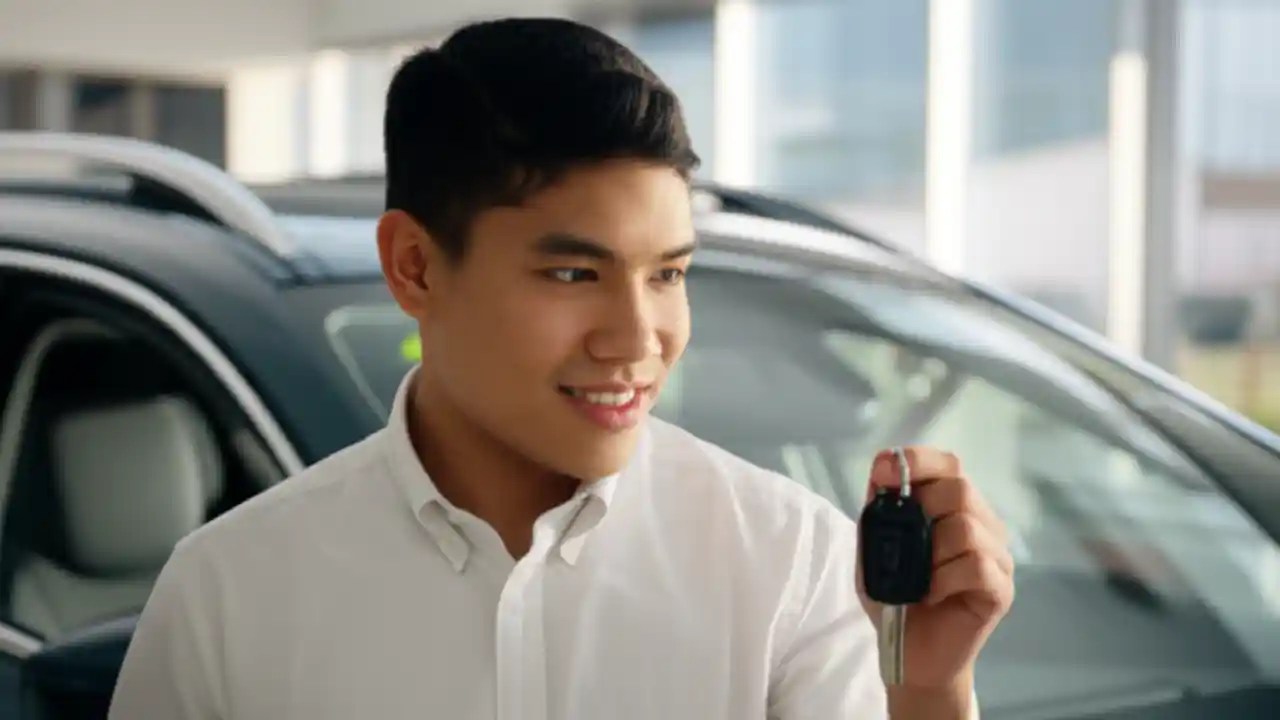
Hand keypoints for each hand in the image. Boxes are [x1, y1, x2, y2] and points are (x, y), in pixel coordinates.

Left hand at [855, 447, 1014, 692]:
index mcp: (952, 508)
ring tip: (919, 578)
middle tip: (904, 546)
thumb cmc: (895, 599)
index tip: (884, 475)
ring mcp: (997, 557)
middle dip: (922, 511)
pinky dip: (944, 578)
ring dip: (930, 553)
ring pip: (967, 527)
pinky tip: (930, 594)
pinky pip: (977, 565)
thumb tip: (882, 469)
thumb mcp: (873, 549)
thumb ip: (877, 510)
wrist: (911, 656)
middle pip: (960, 488)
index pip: (948, 463)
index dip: (917, 461)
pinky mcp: (1001, 589)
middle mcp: (982, 524)